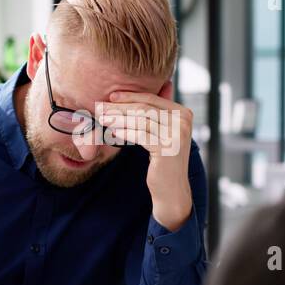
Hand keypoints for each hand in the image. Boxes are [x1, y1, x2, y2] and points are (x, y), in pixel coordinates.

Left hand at [98, 90, 193, 231]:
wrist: (172, 188)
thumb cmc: (163, 159)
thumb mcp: (162, 133)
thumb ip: (154, 114)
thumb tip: (130, 97)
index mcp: (183, 113)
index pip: (152, 99)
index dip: (130, 96)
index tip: (111, 96)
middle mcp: (183, 121)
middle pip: (145, 108)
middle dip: (120, 107)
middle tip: (100, 107)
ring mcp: (177, 135)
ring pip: (141, 121)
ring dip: (118, 119)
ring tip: (102, 119)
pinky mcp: (168, 148)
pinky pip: (141, 135)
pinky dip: (125, 132)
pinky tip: (113, 132)